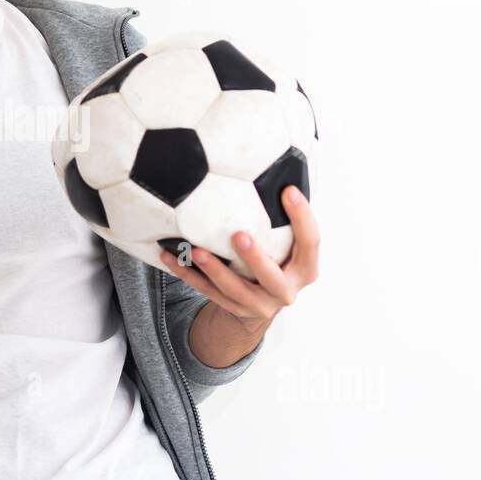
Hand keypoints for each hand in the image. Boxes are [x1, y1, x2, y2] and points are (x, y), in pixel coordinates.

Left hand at [158, 184, 319, 335]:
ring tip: (195, 251)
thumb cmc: (276, 262)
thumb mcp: (290, 246)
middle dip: (254, 258)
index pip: (310, 242)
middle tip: (238, 235)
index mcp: (305, 269)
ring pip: (234, 290)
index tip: (289, 190)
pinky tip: (170, 258)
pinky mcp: (234, 310)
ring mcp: (259, 305)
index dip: (302, 218)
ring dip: (215, 271)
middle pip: (271, 277)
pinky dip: (187, 275)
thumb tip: (281, 169)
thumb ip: (285, 220)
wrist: (261, 306)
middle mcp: (285, 291)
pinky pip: (207, 292)